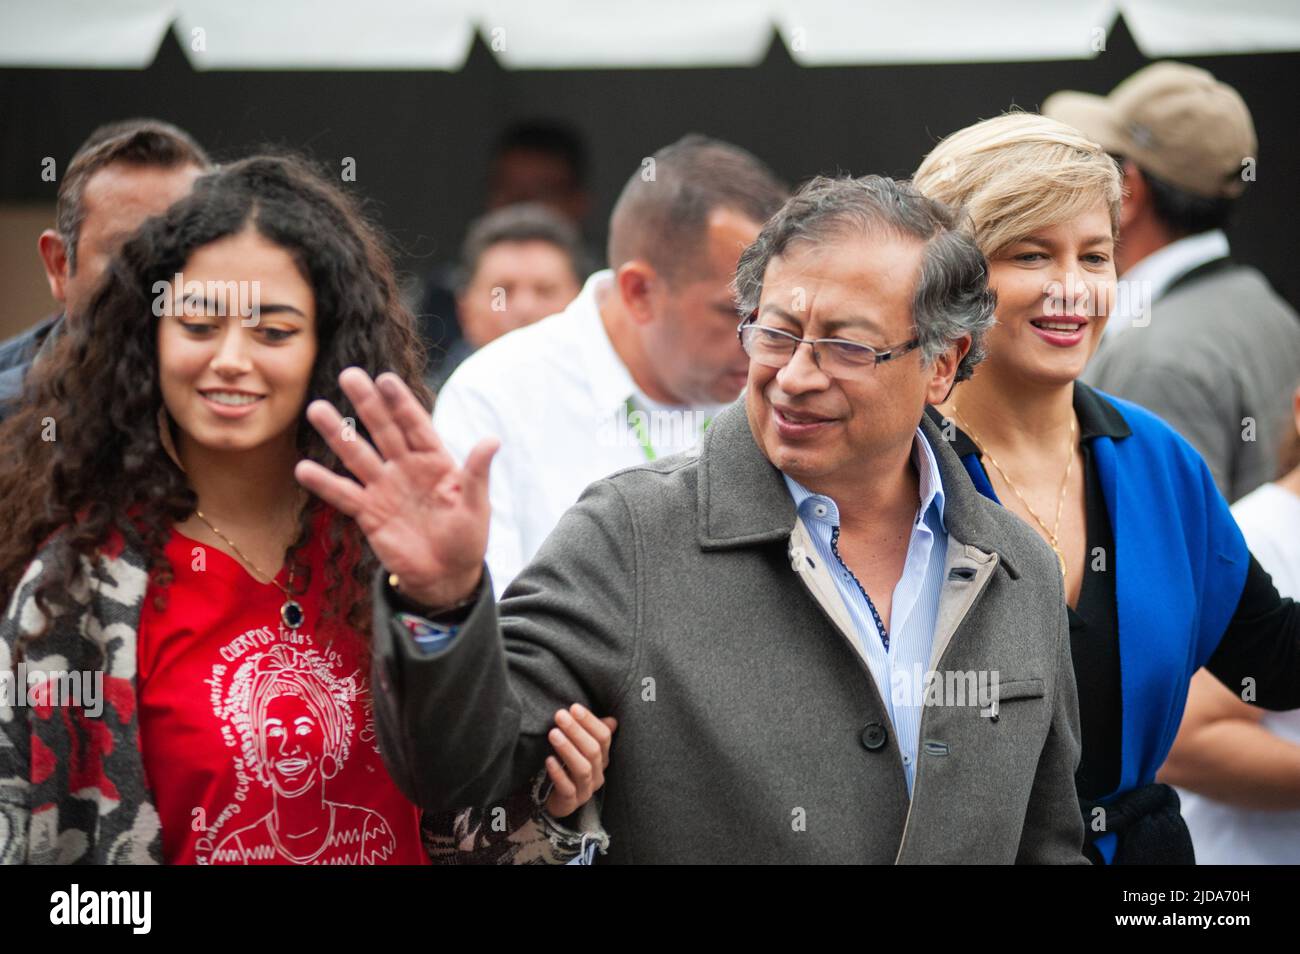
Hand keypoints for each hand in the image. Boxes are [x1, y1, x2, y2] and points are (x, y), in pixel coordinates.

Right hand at [295, 367, 497, 609]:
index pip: (415, 424)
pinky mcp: (369, 513)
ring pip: (357, 455)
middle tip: (348, 375)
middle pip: (383, 430)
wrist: (446, 576)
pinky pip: (344, 495)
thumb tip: (493, 439)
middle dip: (367, 404)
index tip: (385, 378)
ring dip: (338, 434)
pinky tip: (303, 469)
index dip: (400, 402)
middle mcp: (405, 468)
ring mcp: (384, 488)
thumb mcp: (476, 505)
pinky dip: (324, 483)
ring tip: (317, 410)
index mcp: (434, 460)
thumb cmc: (466, 537)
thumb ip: (477, 472)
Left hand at [543, 704, 617, 818]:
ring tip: (553, 733)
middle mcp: (598, 775)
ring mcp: (585, 791)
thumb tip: (612, 720)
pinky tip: (549, 759)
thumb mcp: (581, 749)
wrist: (553, 800)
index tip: (574, 707)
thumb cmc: (568, 768)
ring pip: (582, 769)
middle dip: (576, 731)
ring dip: (568, 749)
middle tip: (560, 715)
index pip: (604, 738)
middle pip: (593, 751)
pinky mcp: (570, 803)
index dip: (590, 722)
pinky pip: (567, 789)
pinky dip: (558, 773)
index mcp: (603, 759)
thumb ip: (592, 733)